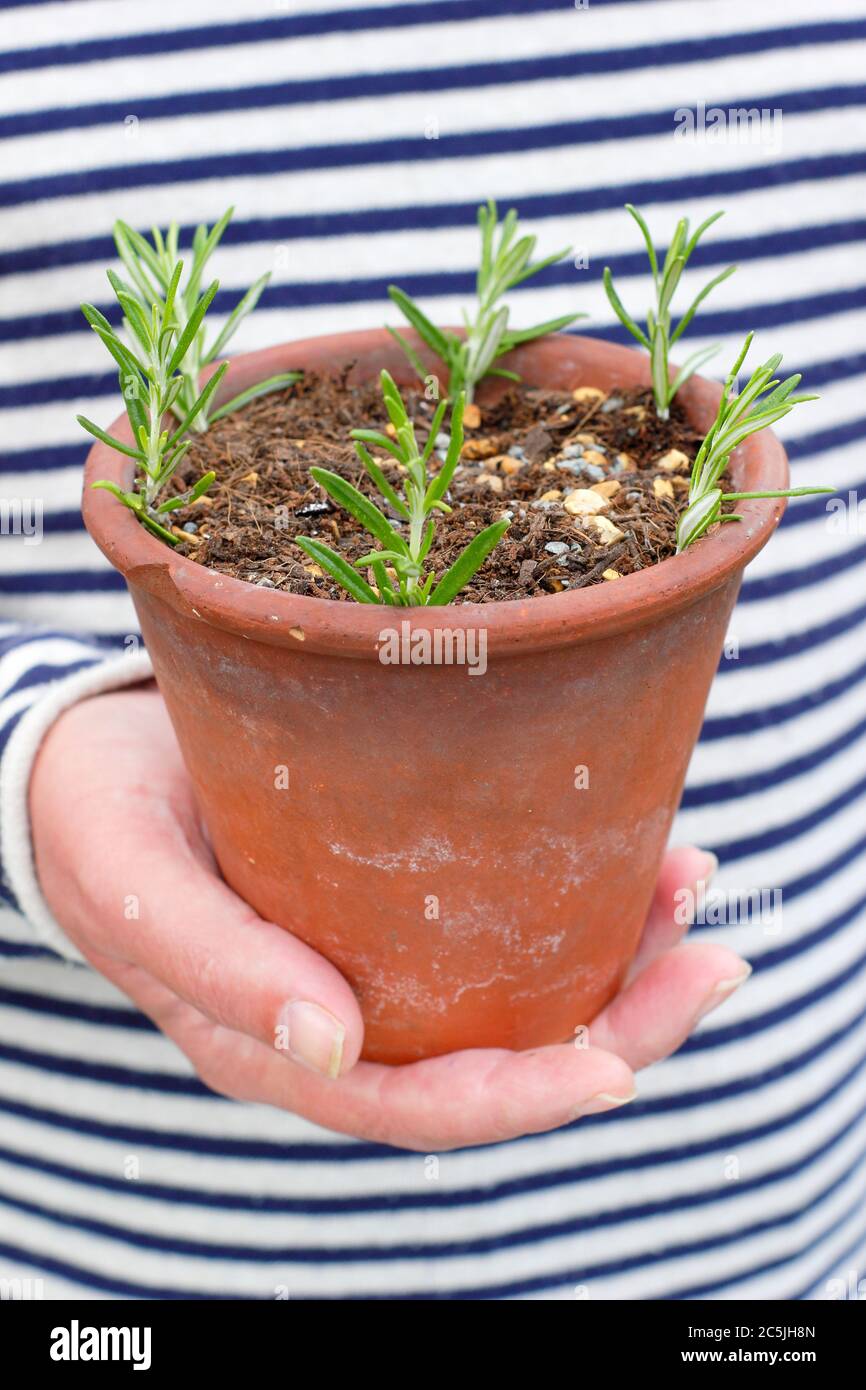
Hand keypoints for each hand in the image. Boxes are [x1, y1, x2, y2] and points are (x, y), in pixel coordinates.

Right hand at [30, 685, 748, 1150]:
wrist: (80, 762)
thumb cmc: (97, 823)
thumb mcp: (137, 888)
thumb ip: (220, 969)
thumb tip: (333, 1047)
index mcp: (275, 1044)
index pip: (414, 1106)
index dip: (519, 1099)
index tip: (616, 1065)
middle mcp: (340, 1018)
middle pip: (495, 1058)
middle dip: (618, 1029)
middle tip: (713, 961)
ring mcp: (371, 961)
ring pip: (513, 991)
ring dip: (618, 958)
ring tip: (693, 884)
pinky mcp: (388, 900)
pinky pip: (495, 922)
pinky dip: (574, 897)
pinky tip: (636, 850)